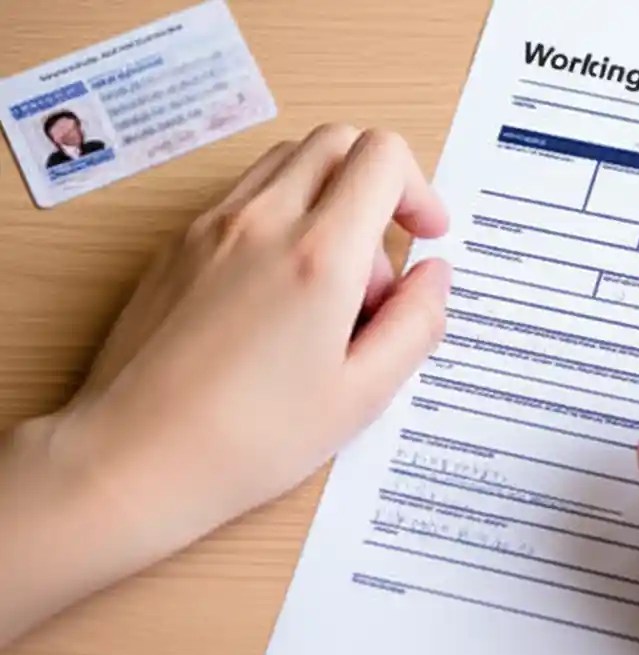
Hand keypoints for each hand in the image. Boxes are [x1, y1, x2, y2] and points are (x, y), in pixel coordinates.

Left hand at [0, 124, 449, 644]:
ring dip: (328, 200)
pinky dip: (282, 218)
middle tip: (384, 258)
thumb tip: (434, 276)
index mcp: (319, 254)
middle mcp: (263, 221)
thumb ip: (416, 323)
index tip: (424, 236)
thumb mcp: (362, 395)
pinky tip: (281, 296)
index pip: (382, 156)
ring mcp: (211, 227)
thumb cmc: (248, 440)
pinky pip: (246, 198)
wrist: (134, 458)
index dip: (419, 189)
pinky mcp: (177, 245)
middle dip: (378, 184)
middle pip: (337, 142)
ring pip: (289, 163)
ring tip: (330, 283)